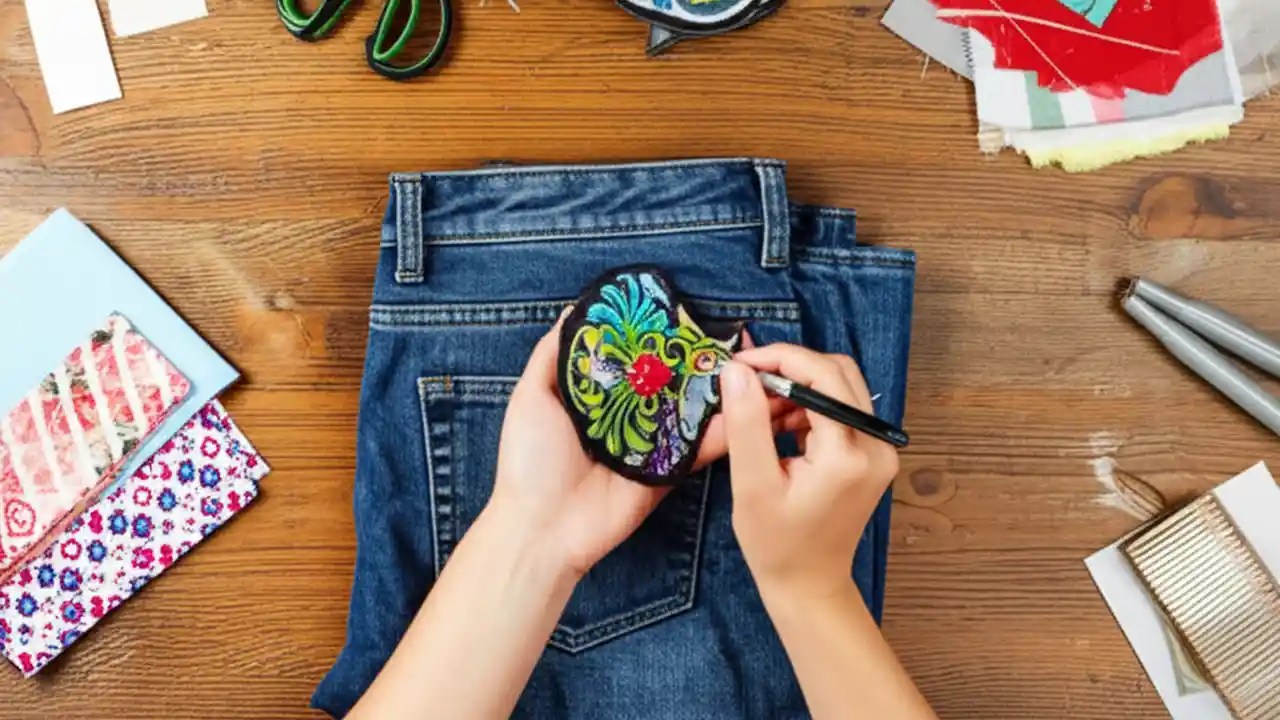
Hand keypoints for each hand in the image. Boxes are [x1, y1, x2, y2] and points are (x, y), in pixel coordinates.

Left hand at [488, 315, 783, 578]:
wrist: (544, 528)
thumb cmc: (530, 460)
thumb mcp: (531, 397)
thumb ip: (552, 355)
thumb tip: (574, 310)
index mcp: (596, 397)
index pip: (630, 358)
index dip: (650, 336)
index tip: (675, 309)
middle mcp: (626, 416)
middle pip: (665, 382)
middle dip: (690, 361)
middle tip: (721, 335)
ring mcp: (650, 444)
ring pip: (688, 411)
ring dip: (714, 392)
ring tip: (742, 364)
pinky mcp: (668, 472)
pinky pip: (698, 449)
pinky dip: (721, 432)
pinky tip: (742, 406)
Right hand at [719, 345, 899, 603]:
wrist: (809, 584)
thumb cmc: (776, 544)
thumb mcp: (752, 485)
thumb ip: (746, 423)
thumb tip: (736, 370)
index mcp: (848, 454)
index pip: (820, 376)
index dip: (778, 359)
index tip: (738, 365)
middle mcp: (876, 445)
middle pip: (837, 371)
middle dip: (789, 368)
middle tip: (747, 386)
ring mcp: (881, 449)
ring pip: (840, 385)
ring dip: (798, 385)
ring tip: (759, 413)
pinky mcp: (874, 453)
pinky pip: (843, 407)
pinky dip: (809, 405)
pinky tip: (778, 427)